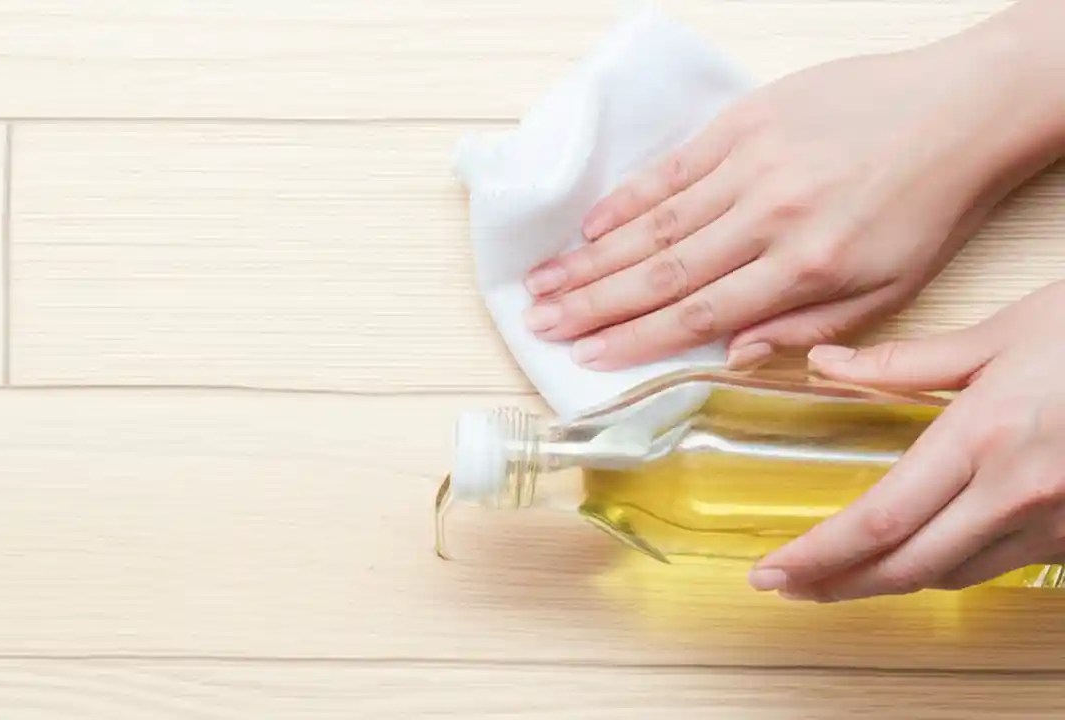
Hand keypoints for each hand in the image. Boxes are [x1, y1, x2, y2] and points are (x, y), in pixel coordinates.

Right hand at [522, 10, 1064, 370]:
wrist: (962, 110)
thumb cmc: (928, 206)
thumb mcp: (890, 290)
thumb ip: (810, 329)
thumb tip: (735, 354)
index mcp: (806, 266)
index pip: (700, 314)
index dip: (635, 340)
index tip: (585, 358)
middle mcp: (769, 217)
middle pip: (661, 271)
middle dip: (592, 303)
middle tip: (539, 322)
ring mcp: (752, 164)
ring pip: (656, 222)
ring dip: (593, 257)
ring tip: (543, 282)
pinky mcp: (746, 122)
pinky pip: (674, 167)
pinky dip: (628, 198)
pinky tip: (590, 226)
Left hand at [748, 281, 1064, 601]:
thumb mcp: (999, 333)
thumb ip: (903, 364)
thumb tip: (824, 364)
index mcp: (984, 436)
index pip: (878, 520)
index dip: (818, 556)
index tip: (773, 571)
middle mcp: (1018, 491)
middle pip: (907, 565)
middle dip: (837, 582)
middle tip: (789, 585)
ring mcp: (1056, 519)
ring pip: (953, 574)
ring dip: (890, 579)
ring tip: (840, 573)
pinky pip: (1001, 564)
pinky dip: (950, 565)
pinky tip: (921, 552)